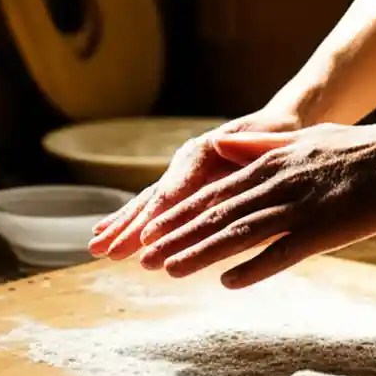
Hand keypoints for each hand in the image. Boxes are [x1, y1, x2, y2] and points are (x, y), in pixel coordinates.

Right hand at [88, 107, 304, 259]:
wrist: (276, 125)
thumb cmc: (279, 134)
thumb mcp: (272, 139)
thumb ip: (249, 147)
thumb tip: (219, 143)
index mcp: (205, 151)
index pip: (177, 186)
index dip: (161, 213)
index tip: (146, 235)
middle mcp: (185, 163)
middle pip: (155, 199)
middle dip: (130, 227)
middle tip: (106, 250)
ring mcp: (180, 176)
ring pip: (148, 205)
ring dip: (123, 228)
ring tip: (96, 247)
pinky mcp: (183, 189)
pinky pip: (154, 210)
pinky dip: (131, 225)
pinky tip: (110, 241)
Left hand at [135, 120, 375, 288]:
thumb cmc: (360, 147)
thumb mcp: (303, 139)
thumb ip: (261, 149)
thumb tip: (219, 147)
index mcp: (271, 164)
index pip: (214, 191)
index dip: (179, 213)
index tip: (150, 229)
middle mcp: (277, 184)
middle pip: (216, 214)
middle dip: (176, 236)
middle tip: (143, 257)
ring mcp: (300, 206)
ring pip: (239, 233)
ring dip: (200, 253)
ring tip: (168, 270)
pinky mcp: (326, 228)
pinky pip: (284, 251)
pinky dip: (255, 266)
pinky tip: (229, 281)